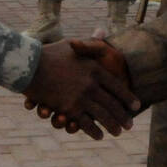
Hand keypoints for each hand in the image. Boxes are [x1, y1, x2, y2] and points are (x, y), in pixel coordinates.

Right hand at [23, 38, 138, 139]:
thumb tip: (102, 31)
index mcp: (95, 70)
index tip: (136, 106)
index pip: (117, 87)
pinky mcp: (70, 109)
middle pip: (113, 104)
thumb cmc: (50, 53)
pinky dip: (93, 131)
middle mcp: (92, 85)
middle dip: (123, 117)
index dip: (128, 98)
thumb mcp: (73, 45)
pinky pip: (86, 123)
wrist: (29, 65)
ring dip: (112, 126)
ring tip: (118, 132)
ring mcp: (81, 98)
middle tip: (130, 125)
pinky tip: (99, 136)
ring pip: (103, 116)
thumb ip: (89, 43)